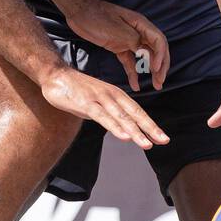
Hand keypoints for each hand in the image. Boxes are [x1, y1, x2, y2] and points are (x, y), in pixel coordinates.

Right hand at [40, 67, 168, 149]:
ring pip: (121, 117)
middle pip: (134, 114)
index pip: (137, 112)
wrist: (56, 75)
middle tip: (164, 141)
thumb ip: (109, 113)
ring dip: (135, 132)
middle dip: (150, 129)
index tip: (162, 138)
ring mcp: (99, 99)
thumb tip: (120, 127)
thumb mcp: (98, 102)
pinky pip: (103, 117)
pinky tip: (124, 136)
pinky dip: (115, 127)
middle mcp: (111, 96)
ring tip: (147, 144)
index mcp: (116, 95)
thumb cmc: (77, 90)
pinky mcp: (86, 103)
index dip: (150, 125)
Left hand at [64, 0, 169, 90]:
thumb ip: (134, 41)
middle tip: (160, 82)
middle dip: (160, 67)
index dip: (161, 56)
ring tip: (156, 86)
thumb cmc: (97, 17)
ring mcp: (128, 40)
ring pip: (144, 57)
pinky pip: (130, 61)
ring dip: (151, 71)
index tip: (154, 69)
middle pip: (155, 50)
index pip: (159, 41)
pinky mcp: (118, 46)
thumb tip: (146, 53)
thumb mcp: (118, 30)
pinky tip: (135, 85)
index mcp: (141, 24)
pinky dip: (133, 73)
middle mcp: (138, 32)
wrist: (79, 12)